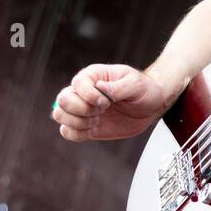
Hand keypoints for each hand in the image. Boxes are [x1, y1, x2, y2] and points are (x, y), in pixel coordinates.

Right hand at [52, 64, 167, 141]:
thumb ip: (118, 87)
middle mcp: (83, 92)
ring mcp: (82, 109)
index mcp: (93, 76)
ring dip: (77, 122)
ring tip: (96, 120)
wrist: (151, 107)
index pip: (77, 84)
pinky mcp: (85, 126)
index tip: (108, 101)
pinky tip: (93, 129)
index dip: (89, 96)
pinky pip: (67, 132)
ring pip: (60, 115)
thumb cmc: (144, 90)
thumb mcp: (136, 85)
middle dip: (81, 109)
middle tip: (101, 111)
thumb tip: (99, 88)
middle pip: (62, 100)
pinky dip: (77, 134)